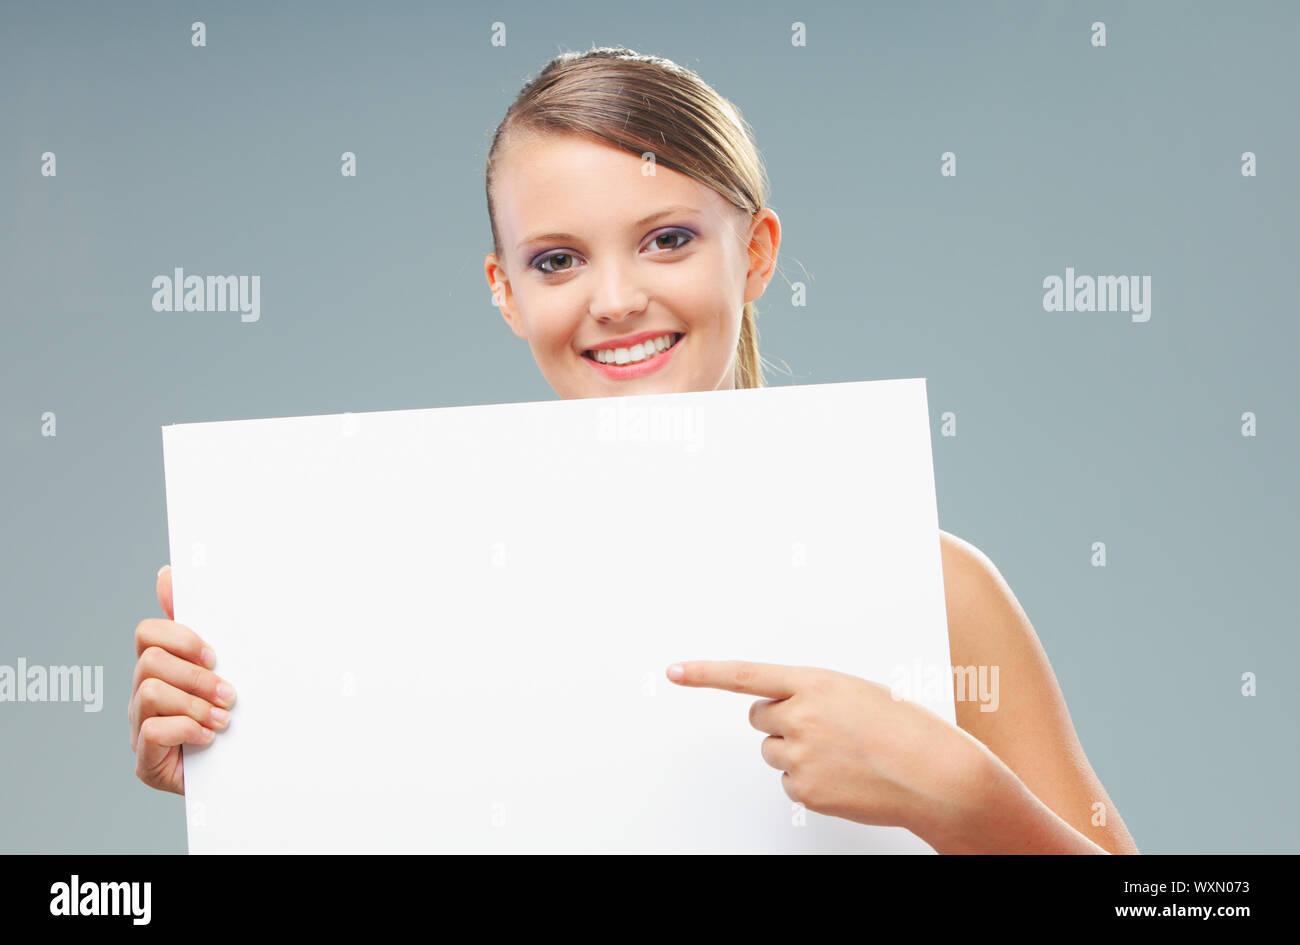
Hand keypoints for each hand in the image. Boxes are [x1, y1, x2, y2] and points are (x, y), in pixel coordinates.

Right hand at [128, 564, 236, 794]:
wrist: (248, 770)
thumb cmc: (237, 713)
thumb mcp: (228, 666)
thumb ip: (201, 623)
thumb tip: (167, 573)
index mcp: (162, 668)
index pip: (148, 633)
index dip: (180, 638)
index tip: (215, 654)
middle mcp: (144, 695)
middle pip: (149, 662)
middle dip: (195, 676)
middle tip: (229, 693)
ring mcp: (141, 727)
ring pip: (150, 694)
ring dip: (194, 705)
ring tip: (223, 720)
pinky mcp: (146, 762)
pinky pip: (151, 733)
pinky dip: (184, 732)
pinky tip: (207, 739)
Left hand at [665, 660, 987, 839]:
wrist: (935, 774)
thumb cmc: (905, 729)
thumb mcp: (857, 693)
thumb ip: (814, 694)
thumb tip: (786, 711)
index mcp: (815, 682)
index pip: (746, 675)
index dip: (705, 673)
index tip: (675, 671)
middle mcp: (801, 716)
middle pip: (759, 718)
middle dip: (781, 722)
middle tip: (820, 729)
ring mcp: (801, 756)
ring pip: (774, 752)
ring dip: (798, 753)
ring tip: (842, 755)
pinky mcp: (806, 790)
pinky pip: (790, 784)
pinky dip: (812, 782)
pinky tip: (844, 777)